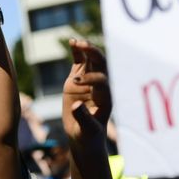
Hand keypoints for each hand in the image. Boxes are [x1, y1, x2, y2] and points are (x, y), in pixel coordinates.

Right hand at [62, 39, 110, 154]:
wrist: (83, 135)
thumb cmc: (88, 135)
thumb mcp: (86, 129)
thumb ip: (83, 117)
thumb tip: (76, 106)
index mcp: (105, 96)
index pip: (102, 80)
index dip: (91, 78)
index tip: (77, 81)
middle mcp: (100, 85)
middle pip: (101, 65)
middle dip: (94, 54)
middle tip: (84, 46)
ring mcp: (89, 81)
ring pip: (91, 60)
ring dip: (86, 49)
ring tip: (76, 42)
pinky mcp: (77, 80)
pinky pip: (79, 62)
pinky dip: (77, 52)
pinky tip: (72, 42)